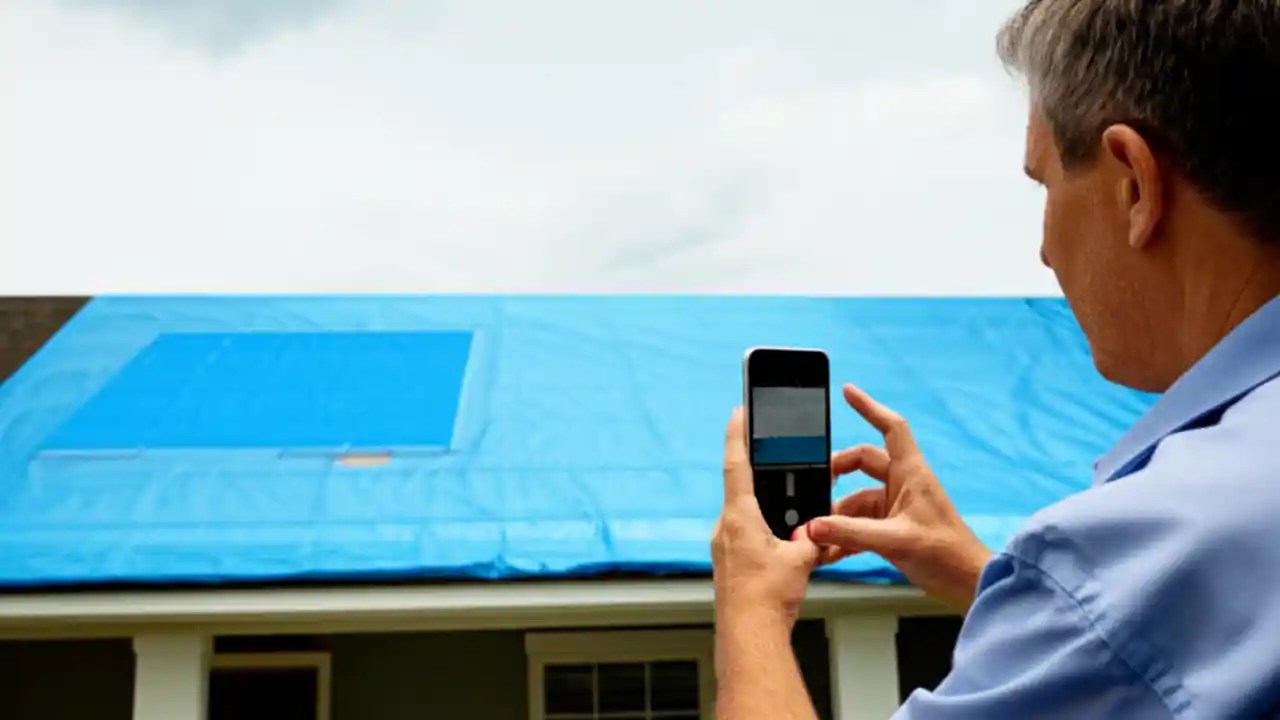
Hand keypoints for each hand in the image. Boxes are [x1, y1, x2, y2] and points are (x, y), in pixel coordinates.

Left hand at [712, 407, 820, 630]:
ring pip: (745, 516)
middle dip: (760, 476)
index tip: (738, 411)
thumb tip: (815, 531)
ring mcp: (724, 547)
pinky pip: (745, 537)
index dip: (738, 434)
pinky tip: (780, 546)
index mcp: (739, 518)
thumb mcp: (800, 560)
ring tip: (787, 516)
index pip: (736, 464)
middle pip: (742, 490)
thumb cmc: (766, 600)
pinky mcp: (729, 564)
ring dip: (764, 509)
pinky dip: (762, 532)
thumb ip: (810, 538)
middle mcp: (725, 528)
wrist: (748, 637)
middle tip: (774, 459)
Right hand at [807, 384, 992, 610]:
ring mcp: (896, 507)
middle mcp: (903, 485)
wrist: (967, 584)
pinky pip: (859, 524)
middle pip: (862, 462)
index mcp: (911, 474)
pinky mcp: (892, 530)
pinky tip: (828, 551)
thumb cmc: (947, 555)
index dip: (870, 407)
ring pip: (856, 499)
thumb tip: (814, 527)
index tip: (848, 392)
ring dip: (836, 516)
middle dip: (835, 473)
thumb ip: (851, 533)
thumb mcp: (894, 541)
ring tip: (817, 535)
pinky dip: (843, 535)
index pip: (891, 428)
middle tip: (814, 486)